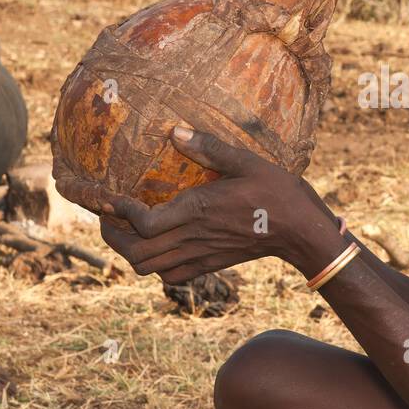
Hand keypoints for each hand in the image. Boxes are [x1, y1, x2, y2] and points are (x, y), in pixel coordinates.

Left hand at [97, 128, 330, 283]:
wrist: (300, 231)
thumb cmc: (276, 192)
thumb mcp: (246, 161)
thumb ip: (208, 148)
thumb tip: (174, 131)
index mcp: (198, 210)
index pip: (143, 223)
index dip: (119, 212)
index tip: (110, 196)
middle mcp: (193, 237)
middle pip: (136, 253)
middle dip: (113, 235)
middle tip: (108, 216)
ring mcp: (200, 256)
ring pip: (148, 268)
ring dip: (129, 252)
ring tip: (126, 232)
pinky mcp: (209, 265)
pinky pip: (170, 277)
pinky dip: (154, 267)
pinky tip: (159, 247)